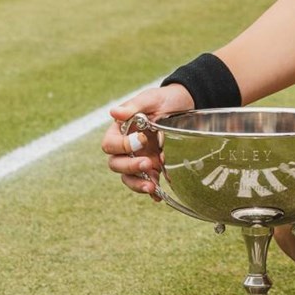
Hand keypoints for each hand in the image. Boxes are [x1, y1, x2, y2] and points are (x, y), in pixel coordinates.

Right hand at [102, 83, 193, 198]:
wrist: (184, 105)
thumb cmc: (162, 99)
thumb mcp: (149, 99)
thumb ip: (133, 107)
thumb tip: (114, 112)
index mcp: (120, 131)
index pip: (110, 145)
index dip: (122, 146)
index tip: (142, 138)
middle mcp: (126, 148)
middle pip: (116, 164)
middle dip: (130, 167)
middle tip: (147, 163)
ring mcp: (139, 159)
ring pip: (129, 178)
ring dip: (138, 184)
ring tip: (152, 187)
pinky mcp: (154, 168)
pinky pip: (148, 183)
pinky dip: (152, 191)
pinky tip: (159, 195)